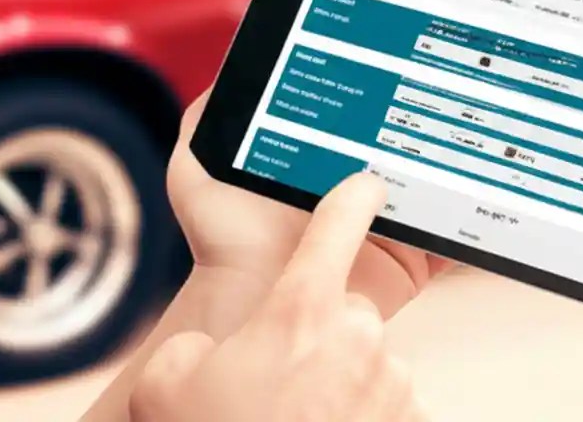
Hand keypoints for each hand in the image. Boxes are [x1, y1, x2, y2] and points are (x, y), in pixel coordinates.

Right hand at [130, 174, 425, 421]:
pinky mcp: (413, 421)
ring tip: (294, 420)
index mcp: (301, 313)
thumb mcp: (169, 382)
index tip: (369, 184)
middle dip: (317, 341)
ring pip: (367, 364)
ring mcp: (392, 384)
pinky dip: (361, 418)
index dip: (354, 197)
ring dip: (338, 386)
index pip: (339, 226)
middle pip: (345, 315)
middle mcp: (358, 339)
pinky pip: (387, 405)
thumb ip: (196, 343)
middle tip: (274, 386)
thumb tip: (215, 349)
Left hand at [167, 91, 450, 332]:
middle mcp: (359, 191)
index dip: (382, 94)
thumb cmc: (223, 238)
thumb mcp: (199, 165)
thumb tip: (238, 64)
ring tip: (467, 143)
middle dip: (425, 128)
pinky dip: (469, 224)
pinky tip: (478, 196)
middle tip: (443, 98)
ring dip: (453, 171)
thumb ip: (210, 117)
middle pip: (404, 151)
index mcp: (324, 163)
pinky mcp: (411, 261)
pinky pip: (451, 241)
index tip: (401, 61)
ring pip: (436, 191)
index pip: (363, 121)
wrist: (249, 300)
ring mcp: (389, 225)